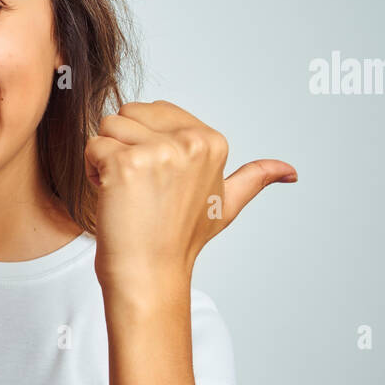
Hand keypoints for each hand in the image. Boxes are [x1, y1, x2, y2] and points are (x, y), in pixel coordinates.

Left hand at [84, 99, 295, 292]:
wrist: (150, 273)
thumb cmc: (179, 241)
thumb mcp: (226, 205)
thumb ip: (255, 179)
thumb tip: (290, 172)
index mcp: (213, 142)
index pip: (156, 110)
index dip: (145, 142)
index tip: (157, 180)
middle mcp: (190, 142)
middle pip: (129, 113)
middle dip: (123, 144)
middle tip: (137, 185)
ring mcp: (158, 152)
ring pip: (108, 126)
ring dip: (105, 157)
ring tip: (124, 190)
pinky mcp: (125, 163)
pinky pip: (93, 146)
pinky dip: (93, 171)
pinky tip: (111, 196)